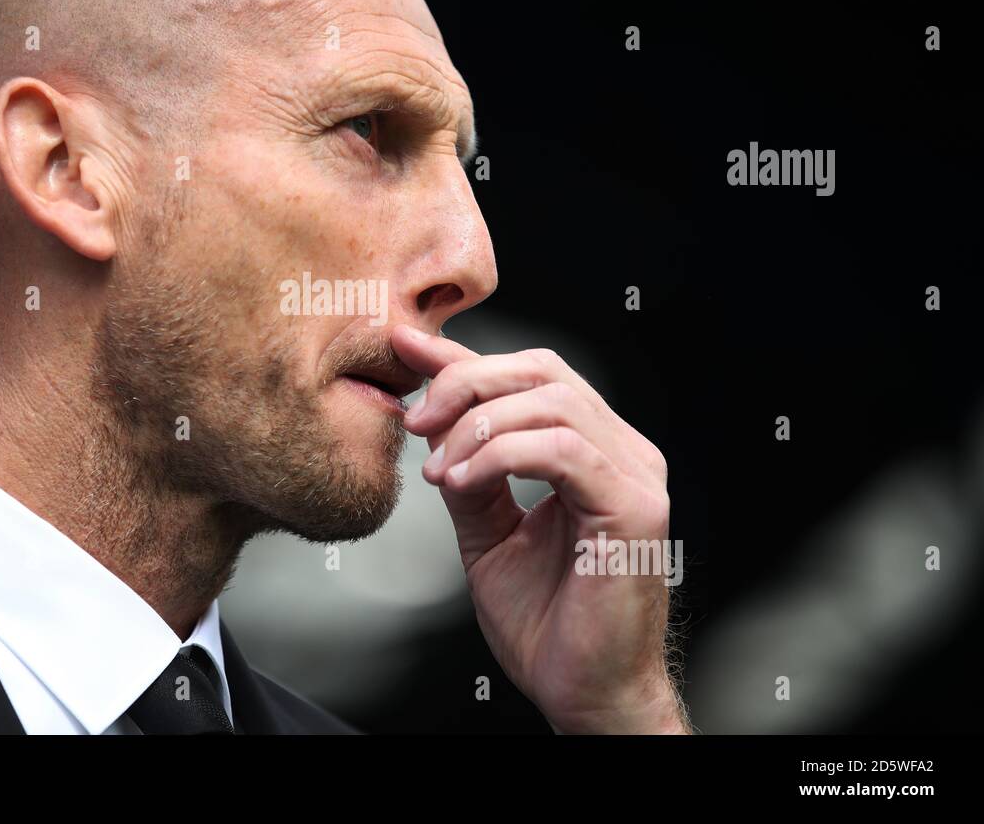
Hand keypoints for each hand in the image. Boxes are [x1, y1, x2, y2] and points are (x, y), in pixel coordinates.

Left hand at [392, 324, 688, 733]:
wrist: (583, 693)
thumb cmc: (547, 623)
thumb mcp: (488, 530)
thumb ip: (470, 472)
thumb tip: (433, 423)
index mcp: (595, 451)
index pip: (531, 376)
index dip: (464, 357)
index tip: (404, 347)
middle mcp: (623, 452)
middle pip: (543, 370)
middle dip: (466, 382)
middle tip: (418, 421)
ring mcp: (635, 475)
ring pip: (551, 400)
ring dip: (478, 424)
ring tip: (439, 468)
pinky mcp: (634, 507)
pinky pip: (562, 449)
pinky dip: (501, 455)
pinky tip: (464, 481)